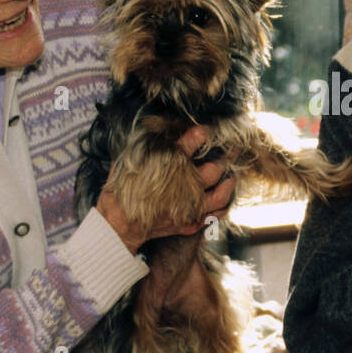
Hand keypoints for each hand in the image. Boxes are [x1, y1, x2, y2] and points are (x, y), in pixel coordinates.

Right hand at [95, 125, 236, 250]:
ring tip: (233, 174)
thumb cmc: (121, 190)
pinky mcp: (190, 222)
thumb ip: (144, 145)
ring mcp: (190, 207)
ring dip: (230, 182)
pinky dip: (223, 206)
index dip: (202, 132)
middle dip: (226, 157)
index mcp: (170, 166)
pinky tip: (224, 198)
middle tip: (234, 149)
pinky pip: (214, 214)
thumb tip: (154, 128)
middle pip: (215, 168)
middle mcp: (185, 186)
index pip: (193, 142)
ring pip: (221, 194)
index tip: (208, 128)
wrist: (117, 224)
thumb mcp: (129, 160)